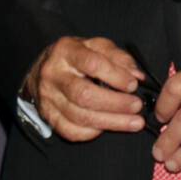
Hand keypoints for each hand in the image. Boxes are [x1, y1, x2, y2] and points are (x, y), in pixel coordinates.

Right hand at [24, 36, 146, 142]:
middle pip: (84, 94)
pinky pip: (71, 131)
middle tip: (136, 106)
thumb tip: (137, 76)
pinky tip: (108, 127)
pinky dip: (92, 133)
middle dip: (115, 103)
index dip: (116, 76)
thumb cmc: (76, 57)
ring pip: (80, 116)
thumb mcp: (96, 46)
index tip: (133, 85)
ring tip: (133, 122)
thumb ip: (118, 57)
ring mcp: (48, 97)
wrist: (44, 69)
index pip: (91, 64)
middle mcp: (53, 74)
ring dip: (111, 122)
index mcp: (66, 51)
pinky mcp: (49, 116)